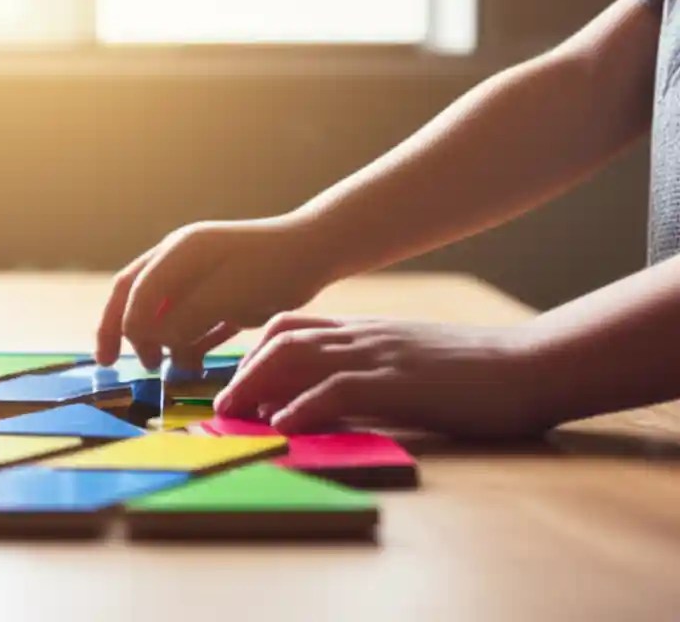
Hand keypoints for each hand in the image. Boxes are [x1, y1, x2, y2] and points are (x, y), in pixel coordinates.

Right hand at [95, 216, 331, 368]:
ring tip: (165, 369)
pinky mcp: (218, 295)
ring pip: (162, 313)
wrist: (315, 253)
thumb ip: (182, 318)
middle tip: (108, 363)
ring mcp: (199, 277)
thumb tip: (151, 339)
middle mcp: (180, 260)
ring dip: (158, 341)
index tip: (125, 357)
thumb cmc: (270, 270)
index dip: (123, 324)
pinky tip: (191, 364)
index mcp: (177, 251)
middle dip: (118, 330)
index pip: (134, 289)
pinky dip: (184, 342)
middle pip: (135, 296)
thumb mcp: (223, 296)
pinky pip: (189, 321)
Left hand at [214, 313, 548, 438]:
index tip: (234, 384)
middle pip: (281, 338)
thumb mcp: (407, 364)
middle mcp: (364, 335)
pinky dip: (303, 406)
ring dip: (256, 386)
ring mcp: (380, 355)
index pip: (290, 327)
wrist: (532, 364)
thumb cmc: (474, 373)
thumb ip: (364, 373)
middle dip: (242, 371)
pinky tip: (283, 427)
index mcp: (364, 330)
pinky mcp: (400, 382)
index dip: (252, 353)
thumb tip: (316, 401)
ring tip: (235, 416)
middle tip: (222, 407)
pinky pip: (338, 389)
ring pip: (297, 356)